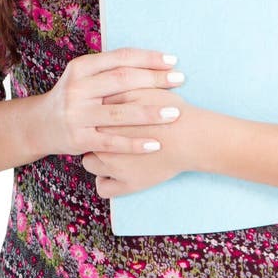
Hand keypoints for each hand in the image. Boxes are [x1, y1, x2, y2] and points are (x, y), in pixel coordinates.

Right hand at [36, 47, 184, 156]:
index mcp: (80, 67)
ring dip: (150, 112)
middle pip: (122, 80)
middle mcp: (77, 89)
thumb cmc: (73, 96)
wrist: (39, 125)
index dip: (148, 58)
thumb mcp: (83, 76)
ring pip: (119, 113)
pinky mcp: (79, 140)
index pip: (120, 58)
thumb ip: (109, 68)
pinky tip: (156, 143)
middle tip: (180, 80)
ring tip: (175, 112)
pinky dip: (135, 144)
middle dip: (154, 80)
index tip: (172, 60)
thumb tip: (151, 59)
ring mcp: (77, 115)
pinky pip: (112, 143)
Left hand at [83, 88, 202, 197]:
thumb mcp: (142, 90)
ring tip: (113, 149)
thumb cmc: (168, 110)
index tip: (105, 112)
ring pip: (90, 164)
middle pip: (87, 138)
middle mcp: (104, 145)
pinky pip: (103, 188)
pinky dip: (105, 180)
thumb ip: (118, 89)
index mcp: (106, 121)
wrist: (190, 137)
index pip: (89, 116)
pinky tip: (114, 171)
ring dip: (97, 157)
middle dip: (95, 134)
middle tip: (110, 129)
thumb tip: (102, 90)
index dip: (97, 113)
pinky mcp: (127, 186)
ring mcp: (113, 168)